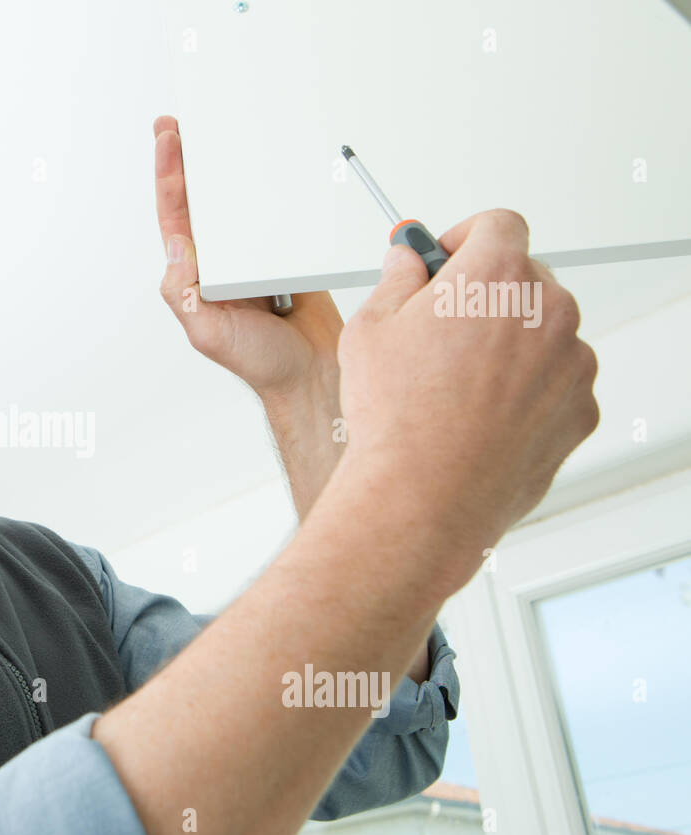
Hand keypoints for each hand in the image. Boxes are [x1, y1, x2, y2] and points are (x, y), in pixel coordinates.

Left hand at [154, 115, 342, 397]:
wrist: (314, 374)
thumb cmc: (260, 362)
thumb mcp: (209, 333)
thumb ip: (187, 296)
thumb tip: (176, 249)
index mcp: (197, 274)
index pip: (176, 214)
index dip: (170, 173)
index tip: (168, 136)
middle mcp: (222, 260)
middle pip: (205, 198)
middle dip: (193, 158)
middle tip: (187, 119)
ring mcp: (254, 254)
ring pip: (240, 201)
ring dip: (232, 168)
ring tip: (225, 130)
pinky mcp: (288, 251)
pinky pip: (281, 213)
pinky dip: (277, 189)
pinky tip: (276, 165)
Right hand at [337, 209, 599, 569]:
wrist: (424, 494)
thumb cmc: (397, 417)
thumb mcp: (370, 329)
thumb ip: (397, 280)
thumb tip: (407, 264)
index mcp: (496, 275)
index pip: (499, 223)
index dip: (466, 236)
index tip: (448, 258)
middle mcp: (547, 309)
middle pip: (524, 277)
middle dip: (486, 294)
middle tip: (441, 328)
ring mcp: (571, 361)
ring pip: (543, 332)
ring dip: (509, 343)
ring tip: (456, 385)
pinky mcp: (580, 408)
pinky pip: (556, 383)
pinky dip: (527, 390)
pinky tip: (480, 416)